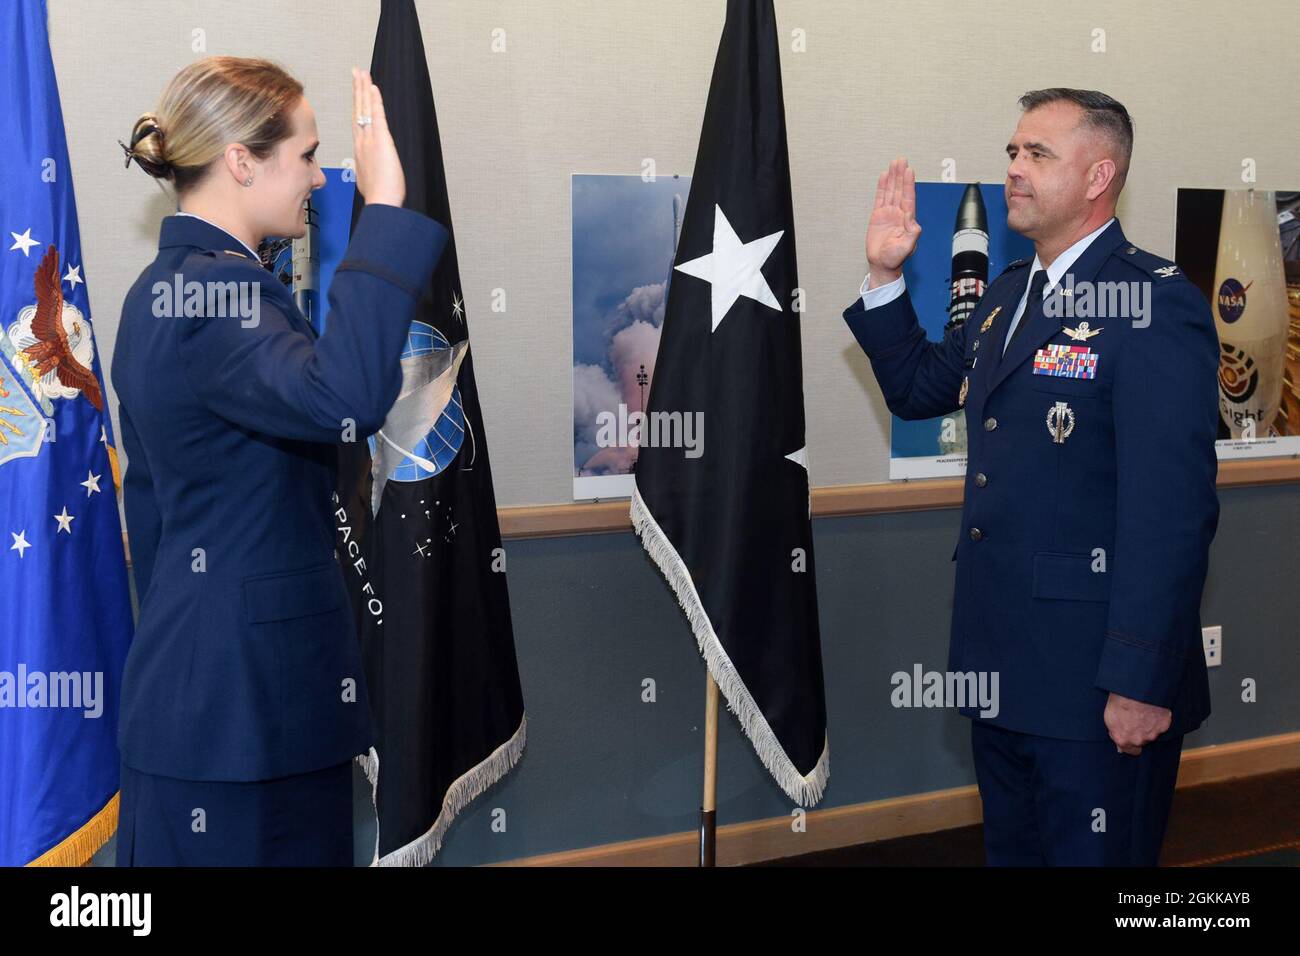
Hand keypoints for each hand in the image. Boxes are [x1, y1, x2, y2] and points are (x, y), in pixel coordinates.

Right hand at [351, 67, 404, 207]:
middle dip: (356, 90)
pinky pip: (377, 115)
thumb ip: (369, 173)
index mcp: (360, 151)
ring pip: (364, 109)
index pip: (357, 123)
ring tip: (361, 72)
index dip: (356, 106)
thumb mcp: (370, 182)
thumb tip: (370, 176)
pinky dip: (375, 100)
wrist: (380, 204)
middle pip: (357, 110)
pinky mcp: (381, 141)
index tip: (356, 94)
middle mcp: (362, 142)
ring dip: (363, 89)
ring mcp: (370, 140)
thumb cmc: (379, 198)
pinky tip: (373, 87)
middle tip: (355, 73)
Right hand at [865, 157, 921, 287]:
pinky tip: (884, 176)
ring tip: (894, 163)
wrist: (882, 264)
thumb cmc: (895, 258)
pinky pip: (880, 198)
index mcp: (907, 219)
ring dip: (893, 177)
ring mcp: (889, 213)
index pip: (908, 197)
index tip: (909, 171)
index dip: (908, 184)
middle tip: (901, 160)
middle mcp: (899, 213)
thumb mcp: (907, 247)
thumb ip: (912, 233)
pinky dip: (882, 187)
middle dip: (901, 175)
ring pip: (891, 191)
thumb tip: (912, 219)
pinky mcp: (878, 216)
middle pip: (900, 190)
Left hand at [1104, 692, 1171, 755]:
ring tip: (1142, 711)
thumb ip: (1115, 733)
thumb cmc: (1120, 700)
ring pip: (1151, 733)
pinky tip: (1151, 709)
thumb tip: (1119, 745)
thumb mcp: (1109, 717)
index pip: (1130, 750)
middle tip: (1135, 718)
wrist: (1137, 690)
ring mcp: (1153, 733)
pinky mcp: (1164, 725)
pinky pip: (1161, 724)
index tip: (1129, 736)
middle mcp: (1139, 740)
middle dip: (1138, 732)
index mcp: (1123, 739)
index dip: (1129, 743)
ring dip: (1148, 725)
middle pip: (1141, 741)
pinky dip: (1157, 719)